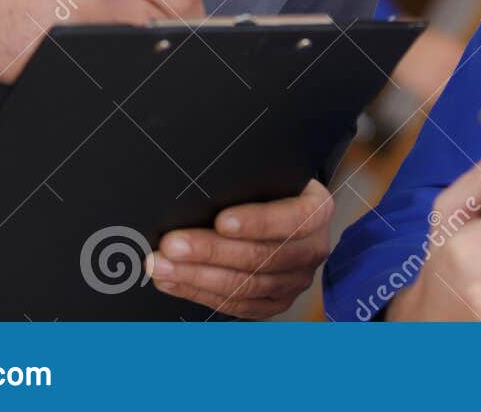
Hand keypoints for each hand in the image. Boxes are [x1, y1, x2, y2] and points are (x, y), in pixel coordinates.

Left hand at [148, 179, 333, 318]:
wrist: (291, 213)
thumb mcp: (273, 176)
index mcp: (317, 211)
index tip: (221, 220)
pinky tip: (174, 282)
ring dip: (196, 277)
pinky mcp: (275, 302)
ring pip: (244, 285)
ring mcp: (295, 281)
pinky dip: (199, 293)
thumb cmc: (274, 190)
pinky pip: (237, 305)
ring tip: (163, 266)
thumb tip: (204, 187)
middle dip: (210, 251)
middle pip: (260, 257)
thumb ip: (250, 181)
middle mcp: (311, 250)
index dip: (256, 222)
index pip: (291, 220)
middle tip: (172, 244)